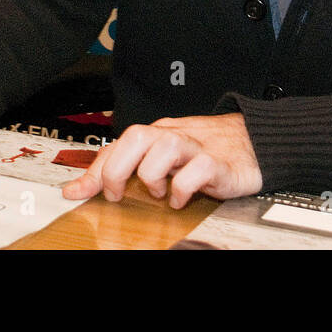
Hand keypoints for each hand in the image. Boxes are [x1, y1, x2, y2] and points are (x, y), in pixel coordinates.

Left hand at [62, 113, 261, 208]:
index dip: (95, 169)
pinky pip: (197, 168)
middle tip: (118, 192)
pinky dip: (184, 187)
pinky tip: (181, 198)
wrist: (255, 141)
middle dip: (119, 167)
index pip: (119, 144)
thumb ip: (129, 168)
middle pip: (136, 136)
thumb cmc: (208, 151)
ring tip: (158, 193)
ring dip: (153, 174)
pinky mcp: (219, 162)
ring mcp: (196, 146)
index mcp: (158, 134)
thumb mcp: (166, 159)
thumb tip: (85, 187)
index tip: (76, 193)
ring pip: (165, 146)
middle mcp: (173, 136)